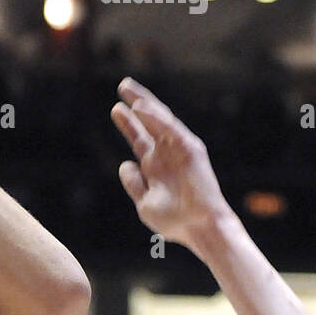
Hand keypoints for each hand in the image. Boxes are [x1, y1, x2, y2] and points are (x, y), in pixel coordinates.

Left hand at [111, 78, 231, 247]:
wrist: (199, 229)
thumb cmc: (175, 223)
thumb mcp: (144, 203)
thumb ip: (134, 184)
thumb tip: (125, 164)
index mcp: (156, 167)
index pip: (140, 138)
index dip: (128, 123)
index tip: (116, 109)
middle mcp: (167, 154)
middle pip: (149, 123)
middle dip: (136, 104)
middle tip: (123, 85)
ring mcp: (179, 150)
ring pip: (160, 120)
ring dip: (144, 103)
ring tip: (127, 89)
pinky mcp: (190, 149)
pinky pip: (171, 129)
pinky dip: (155, 118)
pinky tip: (140, 107)